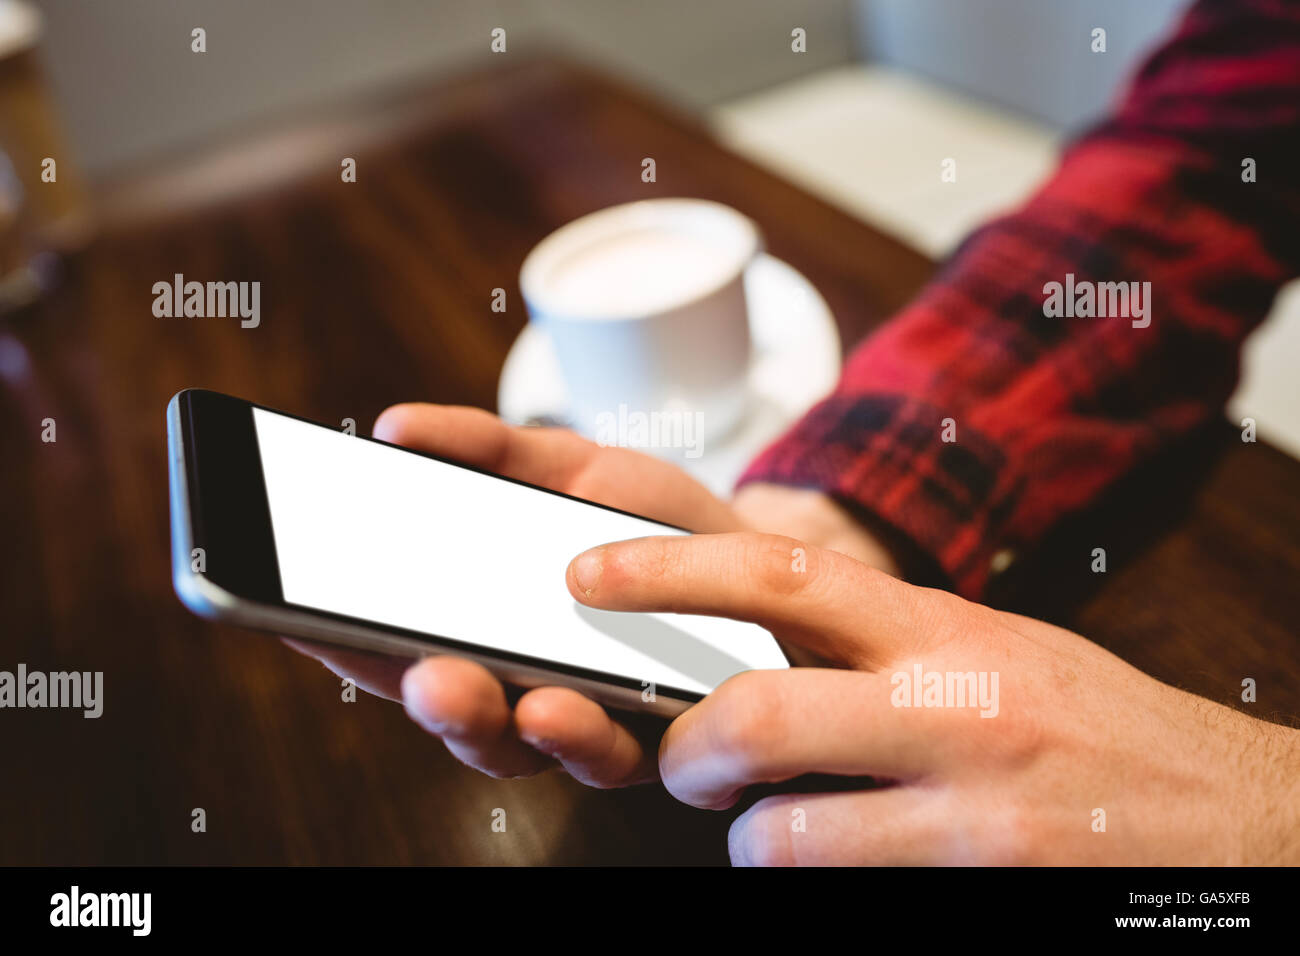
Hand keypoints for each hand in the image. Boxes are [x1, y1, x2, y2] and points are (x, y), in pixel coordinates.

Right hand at [286, 403, 894, 787]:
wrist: (754, 551)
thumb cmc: (644, 516)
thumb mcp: (566, 462)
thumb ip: (487, 447)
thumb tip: (393, 426)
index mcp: (480, 620)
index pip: (391, 636)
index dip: (337, 631)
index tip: (293, 608)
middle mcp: (517, 681)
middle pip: (448, 705)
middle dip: (420, 691)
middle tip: (412, 669)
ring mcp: (580, 719)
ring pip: (516, 747)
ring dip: (490, 724)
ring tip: (480, 687)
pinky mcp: (649, 745)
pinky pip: (604, 754)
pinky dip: (577, 733)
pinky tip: (566, 700)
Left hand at [566, 531, 1299, 863]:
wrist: (1242, 821)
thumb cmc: (1097, 726)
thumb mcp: (996, 651)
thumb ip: (888, 643)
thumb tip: (763, 637)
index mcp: (944, 627)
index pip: (782, 573)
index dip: (670, 566)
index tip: (591, 574)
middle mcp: (955, 702)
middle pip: (759, 706)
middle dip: (687, 746)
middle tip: (682, 761)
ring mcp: (973, 804)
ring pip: (785, 830)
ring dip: (747, 840)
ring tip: (767, 832)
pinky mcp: (988, 881)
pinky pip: (843, 887)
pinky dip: (806, 880)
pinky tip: (838, 866)